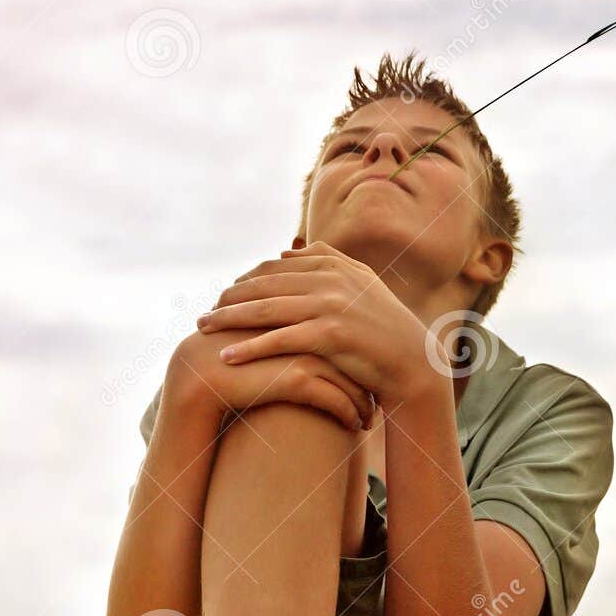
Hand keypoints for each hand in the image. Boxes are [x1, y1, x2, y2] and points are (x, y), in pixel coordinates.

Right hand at [170, 327, 375, 432]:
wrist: (203, 372)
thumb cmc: (235, 354)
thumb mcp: (267, 334)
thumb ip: (291, 329)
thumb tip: (313, 341)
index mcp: (307, 310)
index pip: (350, 334)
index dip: (363, 357)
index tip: (373, 375)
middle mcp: (311, 327)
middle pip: (358, 356)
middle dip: (372, 381)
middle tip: (380, 399)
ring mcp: (306, 352)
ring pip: (352, 382)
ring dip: (365, 405)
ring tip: (369, 420)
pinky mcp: (297, 379)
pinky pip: (337, 402)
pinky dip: (350, 416)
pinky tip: (355, 428)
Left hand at [194, 241, 437, 407]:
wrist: (412, 363)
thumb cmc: (383, 329)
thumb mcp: (360, 285)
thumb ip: (328, 262)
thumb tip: (288, 252)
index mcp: (334, 264)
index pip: (275, 267)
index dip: (245, 280)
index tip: (224, 294)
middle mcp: (330, 278)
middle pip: (265, 285)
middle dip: (229, 298)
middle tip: (204, 312)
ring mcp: (330, 305)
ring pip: (266, 310)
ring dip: (228, 320)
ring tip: (203, 329)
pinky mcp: (329, 334)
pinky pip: (279, 340)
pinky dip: (249, 349)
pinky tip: (226, 357)